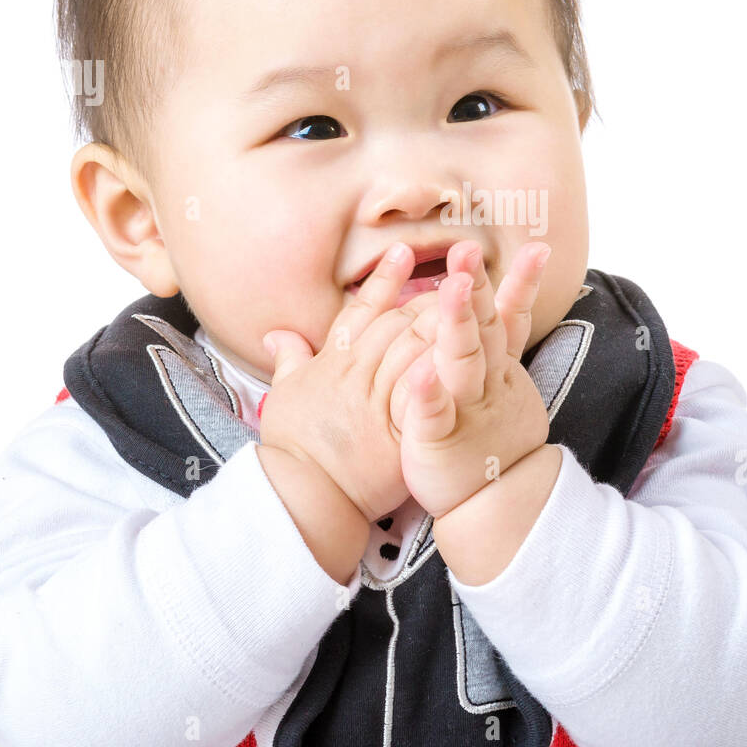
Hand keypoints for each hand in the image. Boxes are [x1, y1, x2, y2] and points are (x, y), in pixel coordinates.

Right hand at [257, 244, 442, 523]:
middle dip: (428, 295)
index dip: (385, 280)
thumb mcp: (285, 396)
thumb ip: (290, 360)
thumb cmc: (295, 448)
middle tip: (457, 273)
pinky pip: (424, 392)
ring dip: (440, 320)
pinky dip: (443, 368)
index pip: (361, 311)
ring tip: (469, 297)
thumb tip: (276, 334)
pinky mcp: (397, 431)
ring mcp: (377, 400)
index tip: (406, 250)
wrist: (303, 496)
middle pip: (396, 323)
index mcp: (333, 363)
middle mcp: (356, 375)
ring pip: (412, 348)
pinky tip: (467, 350)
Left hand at [395, 241, 552, 518]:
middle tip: (467, 250)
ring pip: (464, 362)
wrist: (495, 505)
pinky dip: (428, 395)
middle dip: (478, 289)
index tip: (536, 247)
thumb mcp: (503, 387)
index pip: (510, 317)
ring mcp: (466, 409)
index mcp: (498, 368)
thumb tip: (508, 302)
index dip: (521, 282)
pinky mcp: (440, 438)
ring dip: (457, 326)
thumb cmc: (490, 440)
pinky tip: (421, 375)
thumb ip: (499, 343)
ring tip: (450, 291)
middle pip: (486, 329)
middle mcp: (487, 382)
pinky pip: (434, 413)